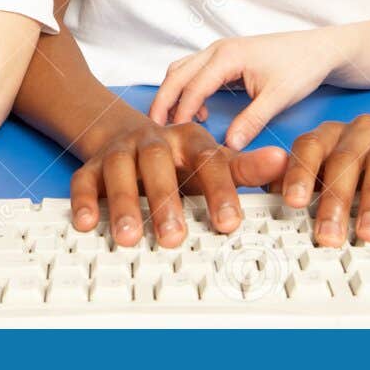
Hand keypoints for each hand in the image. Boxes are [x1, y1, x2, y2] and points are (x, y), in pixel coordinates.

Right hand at [70, 118, 286, 247]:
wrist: (126, 132)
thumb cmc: (179, 159)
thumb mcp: (213, 161)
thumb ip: (246, 168)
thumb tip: (286, 164)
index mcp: (189, 140)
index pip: (208, 161)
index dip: (219, 191)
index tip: (229, 223)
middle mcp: (153, 142)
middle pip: (158, 163)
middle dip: (165, 200)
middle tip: (174, 238)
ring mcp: (120, 152)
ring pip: (120, 170)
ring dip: (123, 203)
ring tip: (129, 238)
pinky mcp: (92, 166)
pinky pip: (84, 179)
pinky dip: (84, 199)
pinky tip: (87, 223)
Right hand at [148, 30, 338, 148]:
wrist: (319, 49)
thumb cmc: (301, 66)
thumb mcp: (278, 97)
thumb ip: (252, 120)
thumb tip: (230, 144)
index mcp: (227, 56)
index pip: (193, 86)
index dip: (180, 113)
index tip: (174, 136)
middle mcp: (218, 49)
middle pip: (177, 74)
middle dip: (163, 100)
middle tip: (155, 129)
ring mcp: (220, 51)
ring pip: (182, 70)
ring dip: (172, 94)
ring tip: (169, 123)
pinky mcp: (225, 58)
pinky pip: (194, 71)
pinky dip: (186, 90)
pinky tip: (198, 112)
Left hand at [280, 114, 369, 246]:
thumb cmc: (367, 168)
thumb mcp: (334, 175)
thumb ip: (305, 188)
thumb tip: (270, 208)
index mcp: (331, 136)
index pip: (309, 147)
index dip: (300, 173)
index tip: (293, 203)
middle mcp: (361, 130)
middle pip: (344, 160)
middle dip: (335, 201)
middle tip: (328, 237)